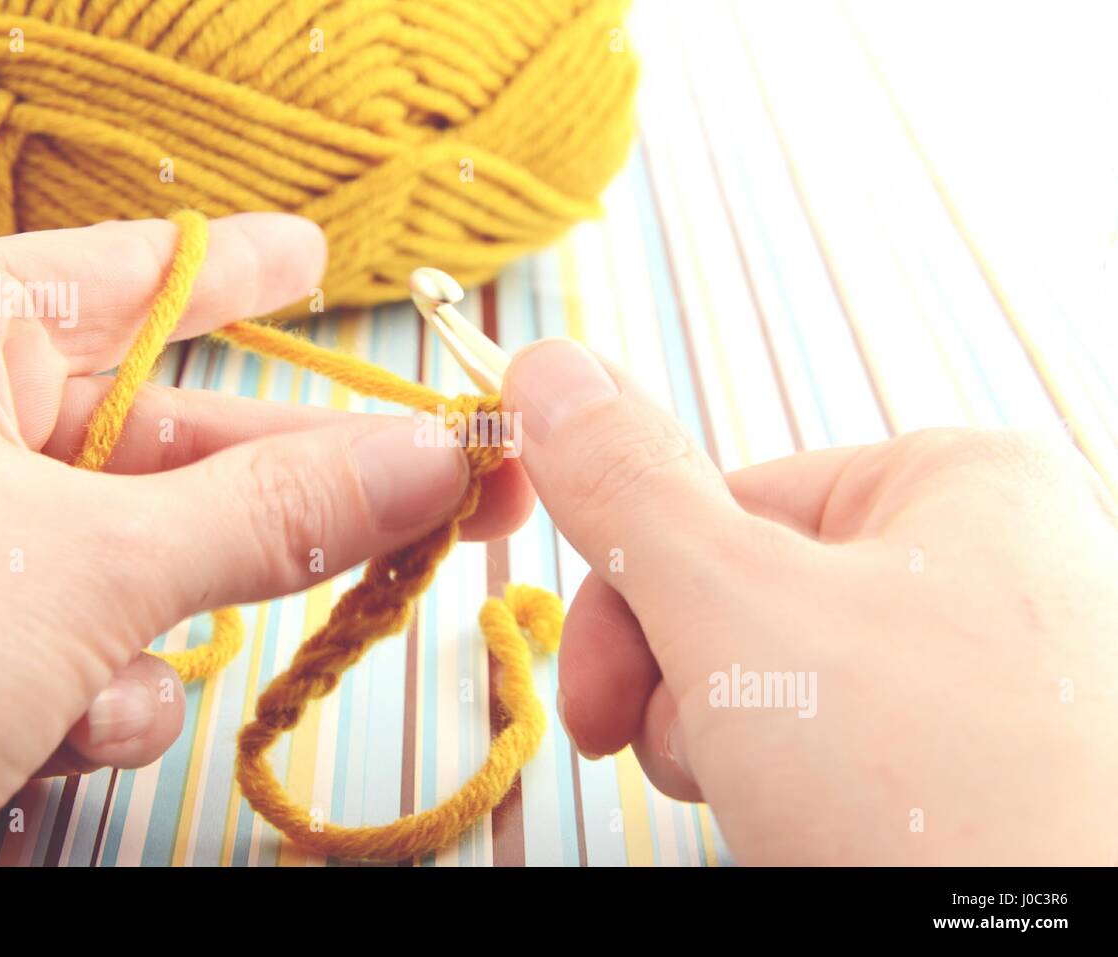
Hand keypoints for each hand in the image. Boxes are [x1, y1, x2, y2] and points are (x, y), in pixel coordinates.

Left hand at [0, 214, 533, 864]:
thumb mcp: (80, 567)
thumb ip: (269, 511)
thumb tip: (430, 454)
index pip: (126, 277)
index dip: (235, 270)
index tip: (313, 254)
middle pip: (163, 441)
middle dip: (280, 486)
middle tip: (431, 476)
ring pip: (133, 564)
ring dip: (157, 628)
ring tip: (114, 678)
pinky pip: (79, 652)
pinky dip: (91, 700)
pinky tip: (53, 736)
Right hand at [504, 338, 1117, 863]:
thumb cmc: (935, 789)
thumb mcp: (740, 616)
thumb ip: (630, 492)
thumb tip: (547, 367)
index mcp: (960, 483)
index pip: (725, 501)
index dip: (632, 600)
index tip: (590, 701)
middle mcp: (997, 562)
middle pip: (755, 594)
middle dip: (687, 682)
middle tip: (665, 757)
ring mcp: (1010, 675)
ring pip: (796, 680)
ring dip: (736, 740)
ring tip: (767, 806)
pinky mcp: (1003, 769)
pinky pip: (858, 744)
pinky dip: (804, 785)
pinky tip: (814, 831)